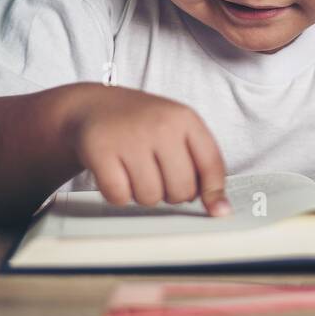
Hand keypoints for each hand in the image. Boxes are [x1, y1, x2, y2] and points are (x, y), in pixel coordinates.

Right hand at [68, 86, 232, 215]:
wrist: (94, 106)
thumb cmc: (141, 124)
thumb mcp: (177, 131)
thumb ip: (203, 165)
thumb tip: (220, 209)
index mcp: (185, 118)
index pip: (212, 164)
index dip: (213, 192)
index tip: (215, 209)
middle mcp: (161, 125)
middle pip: (181, 190)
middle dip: (170, 192)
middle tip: (158, 175)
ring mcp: (130, 137)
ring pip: (150, 197)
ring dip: (142, 194)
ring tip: (135, 171)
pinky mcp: (101, 151)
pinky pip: (120, 196)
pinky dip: (117, 193)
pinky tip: (116, 173)